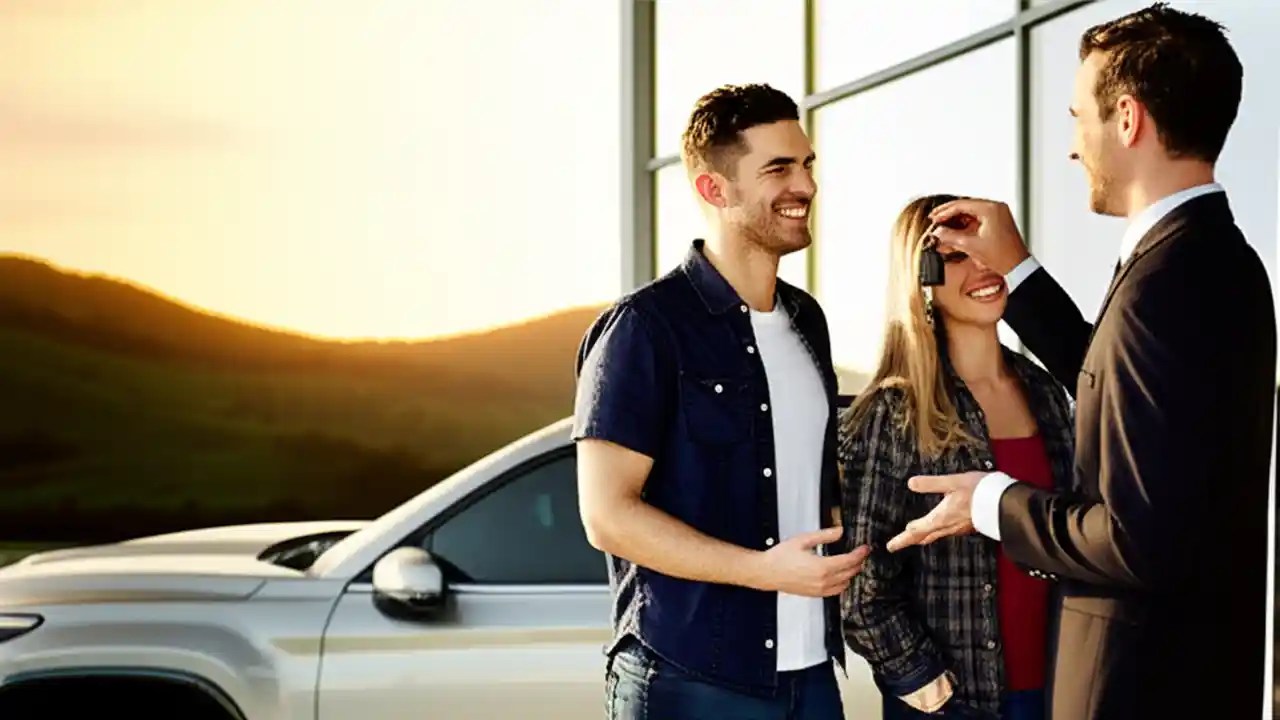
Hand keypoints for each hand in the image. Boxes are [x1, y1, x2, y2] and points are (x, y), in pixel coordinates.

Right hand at [755, 526, 869, 596]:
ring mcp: (820, 590)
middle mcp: (824, 581)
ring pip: (845, 584)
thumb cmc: (781, 556)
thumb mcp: (803, 540)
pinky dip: (842, 584)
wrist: (767, 572)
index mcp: (822, 567)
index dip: (860, 554)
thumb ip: (824, 536)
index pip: (849, 561)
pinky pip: (835, 592)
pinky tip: (841, 577)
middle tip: (861, 554)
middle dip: (858, 562)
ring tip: (852, 564)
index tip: (865, 548)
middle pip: (850, 573)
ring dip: (851, 574)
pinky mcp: (815, 594)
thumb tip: (840, 531)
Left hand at [885, 472, 984, 551]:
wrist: (1005, 503)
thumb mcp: (953, 482)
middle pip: (924, 537)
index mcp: (941, 518)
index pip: (916, 531)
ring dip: (922, 537)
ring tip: (913, 537)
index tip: (890, 546)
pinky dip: (936, 532)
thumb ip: (931, 484)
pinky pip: (946, 532)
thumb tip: (911, 483)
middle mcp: (948, 527)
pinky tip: (938, 528)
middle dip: (909, 541)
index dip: (902, 539)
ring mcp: (958, 528)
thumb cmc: (979, 491)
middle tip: (895, 545)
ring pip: (935, 535)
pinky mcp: (967, 526)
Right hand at [928, 198, 1028, 275]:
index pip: (961, 204)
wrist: (1017, 266)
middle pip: (966, 206)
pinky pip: (977, 218)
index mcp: (991, 209)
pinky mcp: (997, 221)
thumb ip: (951, 236)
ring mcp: (997, 214)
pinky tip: (955, 230)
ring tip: (943, 226)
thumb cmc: (1002, 256)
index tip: (934, 218)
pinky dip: (965, 224)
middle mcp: (996, 208)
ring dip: (956, 219)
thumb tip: (938, 231)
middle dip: (949, 214)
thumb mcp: (971, 245)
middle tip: (935, 219)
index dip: (944, 212)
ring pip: (970, 212)